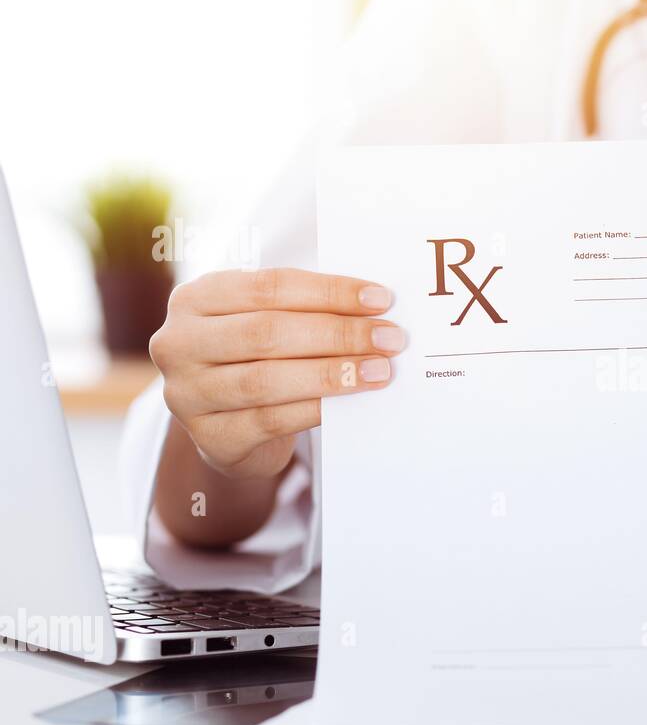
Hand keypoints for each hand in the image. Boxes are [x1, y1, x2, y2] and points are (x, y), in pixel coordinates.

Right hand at [149, 268, 404, 480]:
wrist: (230, 428)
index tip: (380, 299)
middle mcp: (179, 343)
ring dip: (332, 373)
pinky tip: (351, 400)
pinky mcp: (210, 437)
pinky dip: (316, 407)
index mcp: (195, 298)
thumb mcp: (264, 323)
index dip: (329, 292)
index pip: (269, 287)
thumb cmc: (256, 361)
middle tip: (389, 338)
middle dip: (337, 333)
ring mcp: (187, 393)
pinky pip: (271, 419)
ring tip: (379, 370)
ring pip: (267, 378)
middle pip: (268, 332)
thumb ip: (304, 310)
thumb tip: (373, 308)